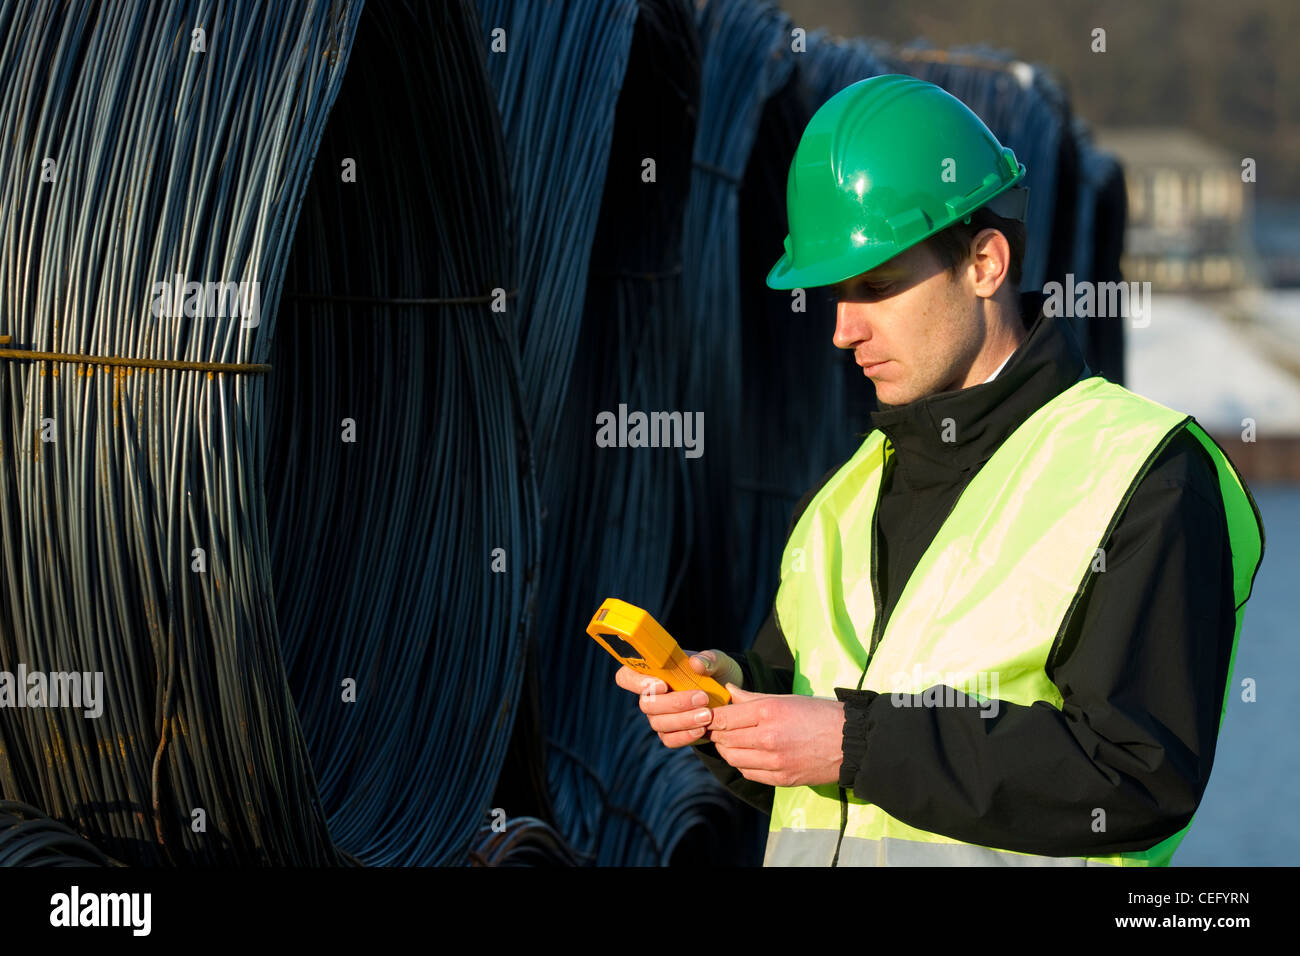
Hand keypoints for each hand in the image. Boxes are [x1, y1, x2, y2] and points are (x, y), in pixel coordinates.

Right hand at [614, 649, 740, 748]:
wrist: (726, 698)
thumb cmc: (715, 673)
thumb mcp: (718, 661)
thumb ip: (709, 659)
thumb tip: (696, 663)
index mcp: (653, 671)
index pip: (627, 676)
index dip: (638, 682)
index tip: (663, 684)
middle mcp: (651, 695)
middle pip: (647, 704)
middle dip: (675, 703)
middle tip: (702, 698)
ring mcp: (658, 716)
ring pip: (658, 723)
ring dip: (684, 720)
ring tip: (707, 715)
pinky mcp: (670, 733)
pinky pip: (669, 739)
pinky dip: (686, 736)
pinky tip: (702, 729)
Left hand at [707, 684, 845, 786]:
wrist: (851, 742)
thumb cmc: (819, 714)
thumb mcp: (786, 699)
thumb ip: (753, 697)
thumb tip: (728, 691)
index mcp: (768, 712)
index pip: (724, 718)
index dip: (711, 717)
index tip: (707, 715)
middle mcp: (768, 738)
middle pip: (724, 739)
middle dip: (715, 733)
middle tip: (715, 727)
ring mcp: (774, 762)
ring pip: (732, 758)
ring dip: (726, 749)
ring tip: (730, 740)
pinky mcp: (781, 779)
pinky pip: (748, 772)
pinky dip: (742, 763)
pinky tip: (747, 754)